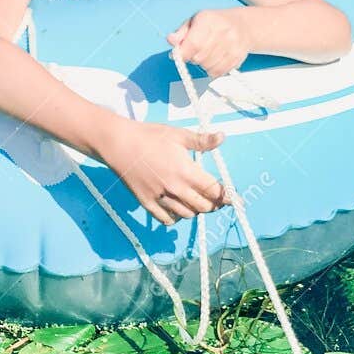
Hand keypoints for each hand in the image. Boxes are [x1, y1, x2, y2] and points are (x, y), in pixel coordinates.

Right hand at [96, 119, 228, 226]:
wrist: (118, 144)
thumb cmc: (149, 136)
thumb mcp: (178, 135)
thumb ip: (201, 141)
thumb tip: (223, 137)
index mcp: (186, 171)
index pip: (214, 191)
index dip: (228, 196)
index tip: (236, 199)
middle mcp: (175, 188)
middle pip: (204, 206)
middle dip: (214, 204)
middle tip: (217, 199)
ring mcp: (160, 197)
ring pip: (187, 214)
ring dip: (196, 210)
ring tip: (197, 202)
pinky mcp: (146, 202)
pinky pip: (166, 219)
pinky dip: (176, 218)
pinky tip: (178, 209)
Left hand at [167, 9, 248, 78]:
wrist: (244, 25)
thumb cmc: (214, 23)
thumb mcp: (194, 22)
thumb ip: (181, 33)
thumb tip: (171, 40)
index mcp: (208, 19)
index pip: (193, 44)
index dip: (183, 54)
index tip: (179, 55)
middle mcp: (223, 31)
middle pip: (199, 58)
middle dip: (193, 58)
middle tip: (196, 51)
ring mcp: (232, 45)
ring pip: (208, 67)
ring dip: (203, 64)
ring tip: (207, 54)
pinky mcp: (238, 57)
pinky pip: (218, 72)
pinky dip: (212, 70)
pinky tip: (215, 59)